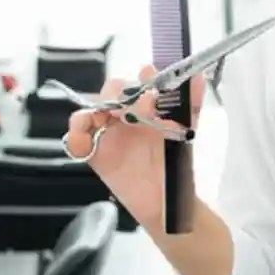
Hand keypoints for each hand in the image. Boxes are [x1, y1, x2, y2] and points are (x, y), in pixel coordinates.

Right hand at [63, 66, 206, 228]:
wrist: (166, 198)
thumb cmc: (176, 162)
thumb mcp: (188, 130)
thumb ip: (192, 104)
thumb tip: (198, 78)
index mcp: (147, 106)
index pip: (139, 81)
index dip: (142, 76)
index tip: (148, 76)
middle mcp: (126, 116)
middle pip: (110, 91)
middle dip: (116, 93)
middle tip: (129, 107)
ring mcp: (108, 133)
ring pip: (88, 111)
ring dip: (91, 111)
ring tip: (102, 119)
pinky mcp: (96, 154)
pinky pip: (76, 140)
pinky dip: (75, 137)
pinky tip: (85, 144)